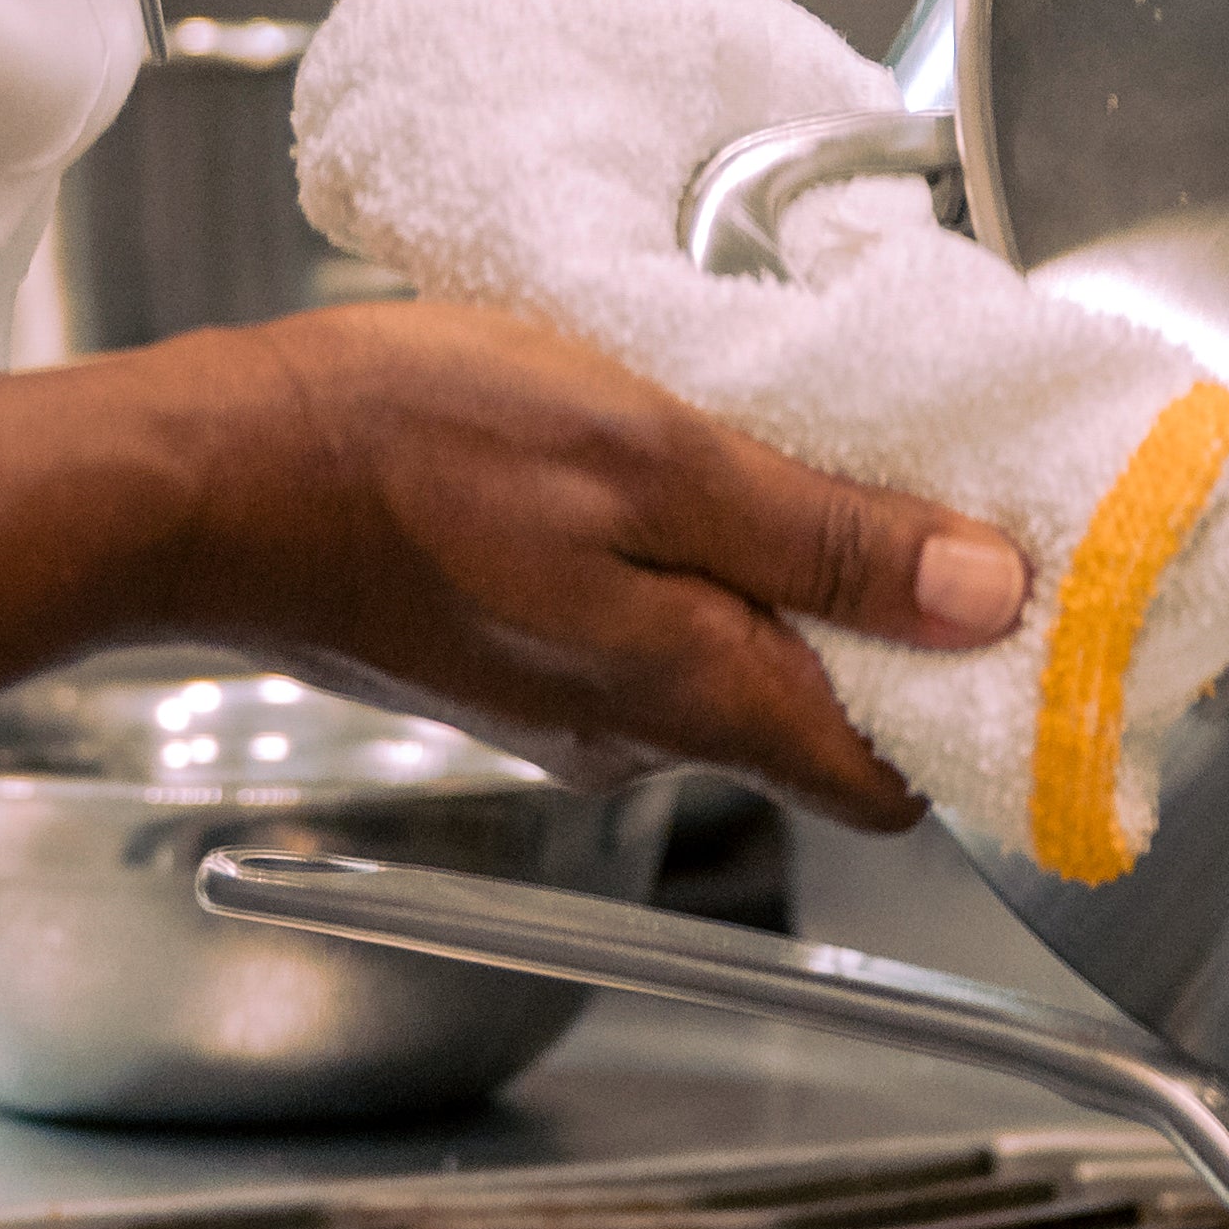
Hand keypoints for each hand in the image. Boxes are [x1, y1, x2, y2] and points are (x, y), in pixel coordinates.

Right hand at [177, 304, 1027, 826]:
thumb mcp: (655, 453)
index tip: (1023, 605)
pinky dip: (687, 558)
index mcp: (696, 699)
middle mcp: (640, 737)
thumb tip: (986, 596)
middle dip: (884, 617)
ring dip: (777, 570)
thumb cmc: (401, 448)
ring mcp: (571, 708)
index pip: (895, 781)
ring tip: (774, 446)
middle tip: (911, 481)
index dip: (974, 707)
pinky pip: (650, 628)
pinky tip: (660, 463)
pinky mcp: (515, 660)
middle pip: (823, 716)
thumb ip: (825, 537)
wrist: (205, 476)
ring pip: (735, 663)